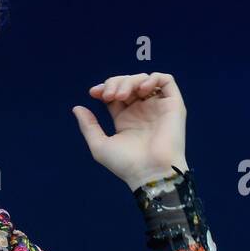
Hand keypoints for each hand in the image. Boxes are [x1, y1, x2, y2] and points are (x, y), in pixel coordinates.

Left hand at [71, 72, 187, 189]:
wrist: (150, 172)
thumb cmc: (126, 164)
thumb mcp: (100, 145)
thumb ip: (88, 126)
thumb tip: (77, 108)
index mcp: (125, 119)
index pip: (115, 94)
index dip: (104, 88)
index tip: (93, 93)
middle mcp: (142, 111)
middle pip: (128, 84)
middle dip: (115, 83)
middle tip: (109, 96)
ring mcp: (157, 107)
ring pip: (144, 79)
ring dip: (130, 81)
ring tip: (121, 96)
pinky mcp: (173, 105)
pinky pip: (167, 81)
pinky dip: (152, 78)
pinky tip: (141, 90)